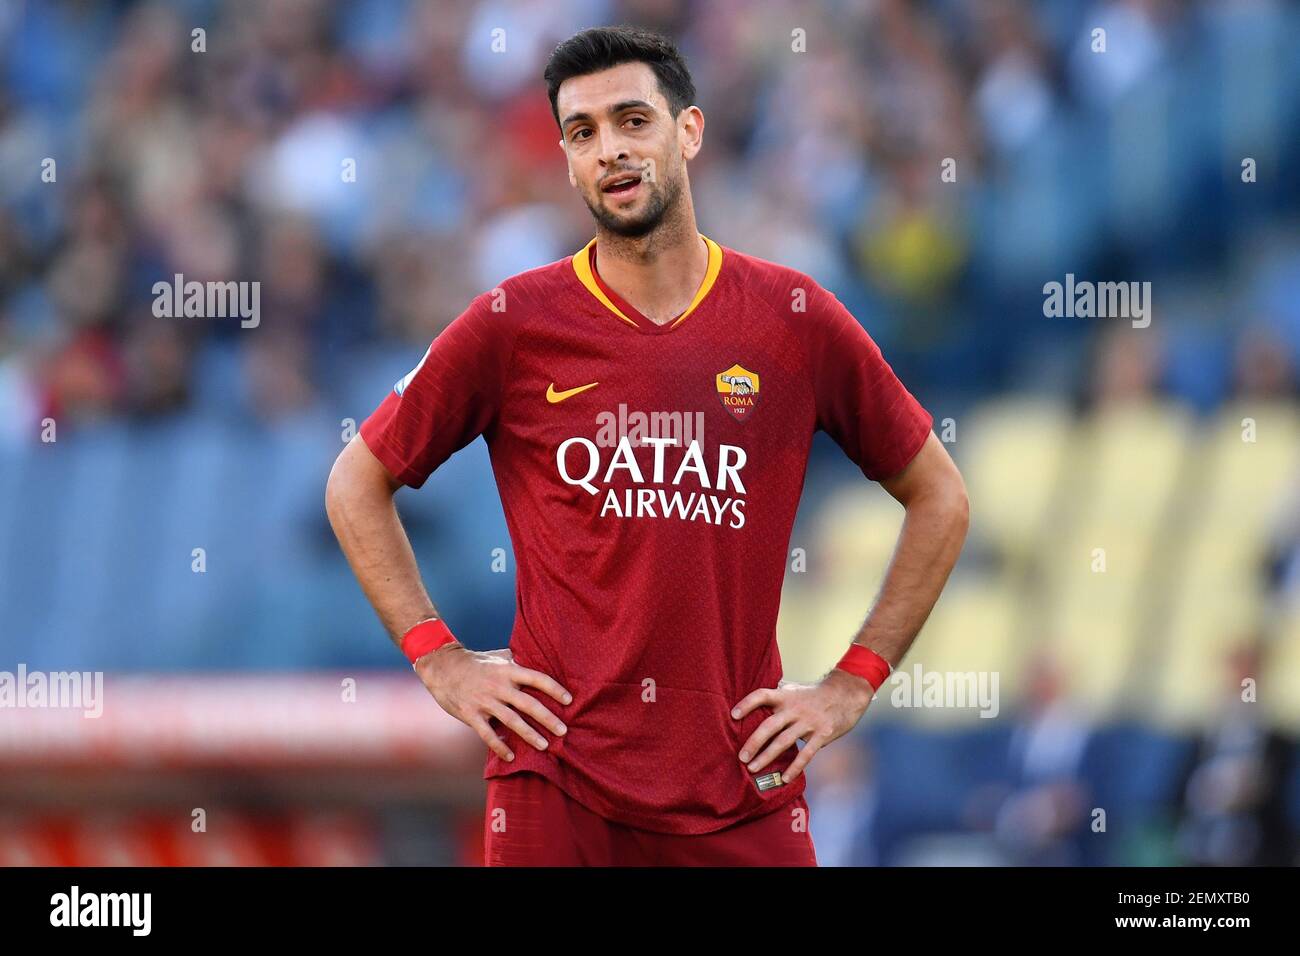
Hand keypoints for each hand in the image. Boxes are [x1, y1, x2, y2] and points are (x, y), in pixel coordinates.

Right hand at [415, 644, 570, 761]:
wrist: (442, 667)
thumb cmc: (475, 662)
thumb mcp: (497, 657)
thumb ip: (517, 661)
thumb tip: (538, 660)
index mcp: (508, 671)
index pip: (537, 678)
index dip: (554, 689)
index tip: (569, 700)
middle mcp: (498, 686)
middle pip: (528, 703)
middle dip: (547, 718)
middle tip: (563, 731)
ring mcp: (484, 701)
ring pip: (511, 720)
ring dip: (529, 734)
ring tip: (544, 746)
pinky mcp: (470, 714)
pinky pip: (487, 733)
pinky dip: (500, 746)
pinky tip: (511, 756)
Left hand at [731, 669, 875, 782]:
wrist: (846, 694)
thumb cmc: (815, 694)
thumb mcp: (795, 689)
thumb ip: (777, 696)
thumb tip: (756, 702)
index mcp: (786, 696)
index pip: (762, 695)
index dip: (747, 704)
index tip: (733, 715)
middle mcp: (794, 709)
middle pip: (769, 725)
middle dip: (753, 743)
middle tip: (741, 757)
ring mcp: (808, 722)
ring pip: (783, 742)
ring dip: (766, 757)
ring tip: (753, 769)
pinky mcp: (821, 735)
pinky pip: (806, 754)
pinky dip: (794, 768)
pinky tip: (784, 778)